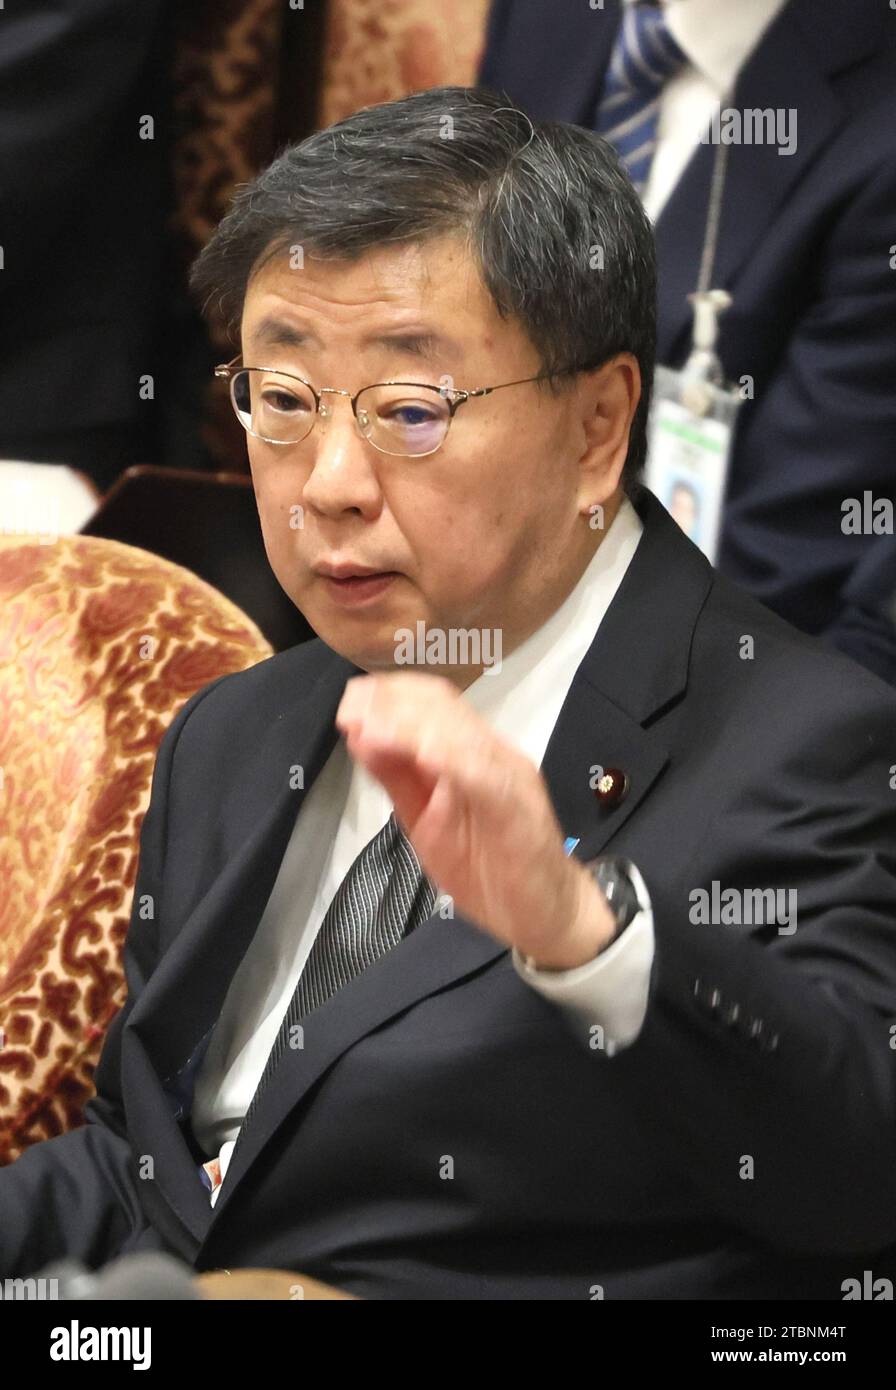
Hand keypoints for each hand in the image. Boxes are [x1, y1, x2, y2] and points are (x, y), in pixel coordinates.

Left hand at [335, 672, 615, 968]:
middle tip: (353, 705)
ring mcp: (508, 779)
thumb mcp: (424, 819)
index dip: (389, 696)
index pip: (432, 704)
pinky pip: (486, 776)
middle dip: (393, 703)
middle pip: (445, 708)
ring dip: (413, 726)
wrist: (544, 913)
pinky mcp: (519, 810)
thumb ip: (397, 777)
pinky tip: (421, 752)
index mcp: (470, 755)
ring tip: (373, 725)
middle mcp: (492, 756)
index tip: (351, 699)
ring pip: (462, 735)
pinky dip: (451, 759)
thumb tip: (360, 734)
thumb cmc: (488, 869)